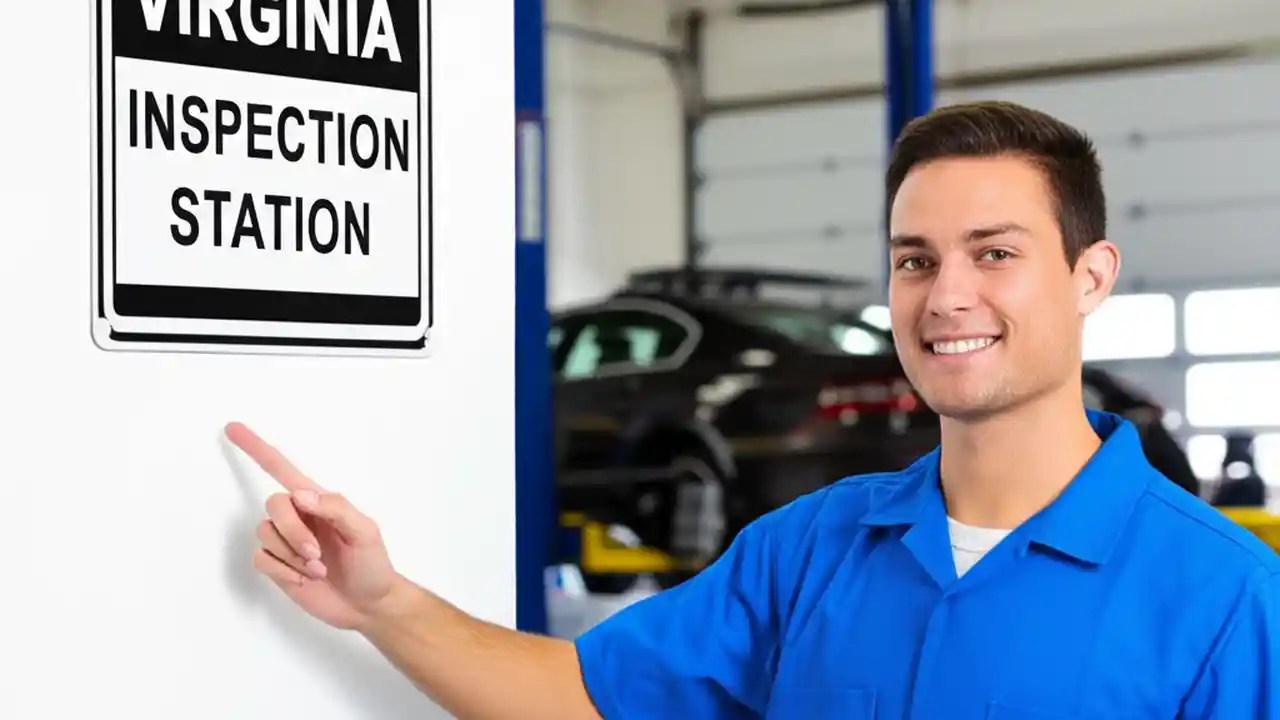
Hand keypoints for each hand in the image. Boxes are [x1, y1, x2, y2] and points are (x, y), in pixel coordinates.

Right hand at [227, 422, 405, 630]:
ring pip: (264, 533)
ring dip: (291, 554)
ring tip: (318, 569)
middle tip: (317, 555)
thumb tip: (300, 495)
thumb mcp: (365, 532)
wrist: (367, 605)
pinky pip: (260, 558)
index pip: (283, 468)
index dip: (258, 448)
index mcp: (319, 501)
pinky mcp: (277, 565)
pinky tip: (303, 579)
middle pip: (273, 504)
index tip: (232, 428)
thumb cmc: (373, 565)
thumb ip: (336, 508)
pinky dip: (282, 570)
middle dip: (293, 531)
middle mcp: (298, 516)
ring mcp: (286, 541)